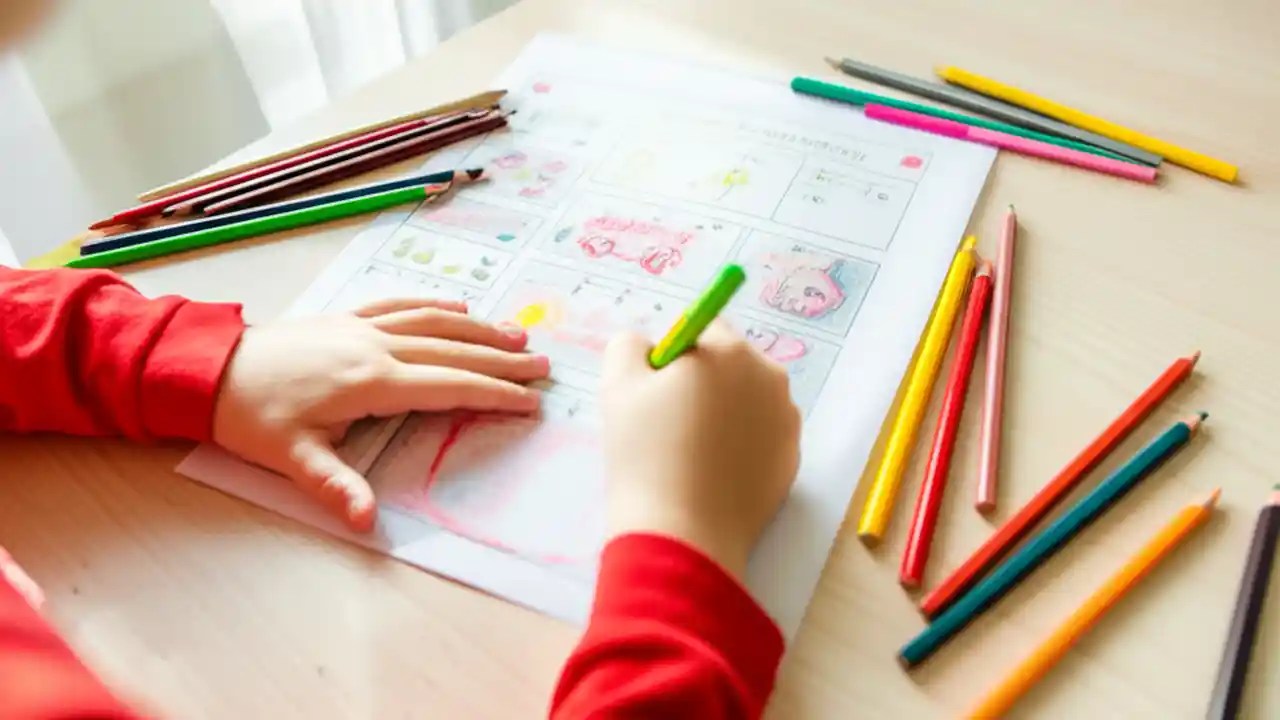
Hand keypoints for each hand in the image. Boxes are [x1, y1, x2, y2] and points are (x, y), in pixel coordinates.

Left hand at [212, 298, 548, 532]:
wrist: (210, 368)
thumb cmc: (252, 417)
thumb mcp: (291, 459)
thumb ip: (335, 486)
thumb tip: (368, 522)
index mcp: (372, 381)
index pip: (448, 386)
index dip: (492, 394)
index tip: (529, 401)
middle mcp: (376, 346)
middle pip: (453, 350)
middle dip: (501, 359)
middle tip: (543, 365)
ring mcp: (363, 326)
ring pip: (434, 321)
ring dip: (479, 329)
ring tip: (518, 334)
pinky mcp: (348, 317)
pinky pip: (402, 304)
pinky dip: (436, 305)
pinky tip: (459, 307)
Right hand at [599, 321, 800, 578]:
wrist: (682, 534)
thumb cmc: (645, 453)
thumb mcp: (617, 385)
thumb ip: (629, 345)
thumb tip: (648, 344)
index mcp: (730, 351)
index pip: (703, 327)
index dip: (673, 356)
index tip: (654, 392)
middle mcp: (770, 377)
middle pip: (731, 363)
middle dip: (703, 383)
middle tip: (668, 424)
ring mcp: (787, 421)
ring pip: (747, 400)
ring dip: (724, 412)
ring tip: (691, 453)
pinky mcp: (792, 460)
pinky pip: (761, 436)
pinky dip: (740, 445)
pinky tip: (713, 473)